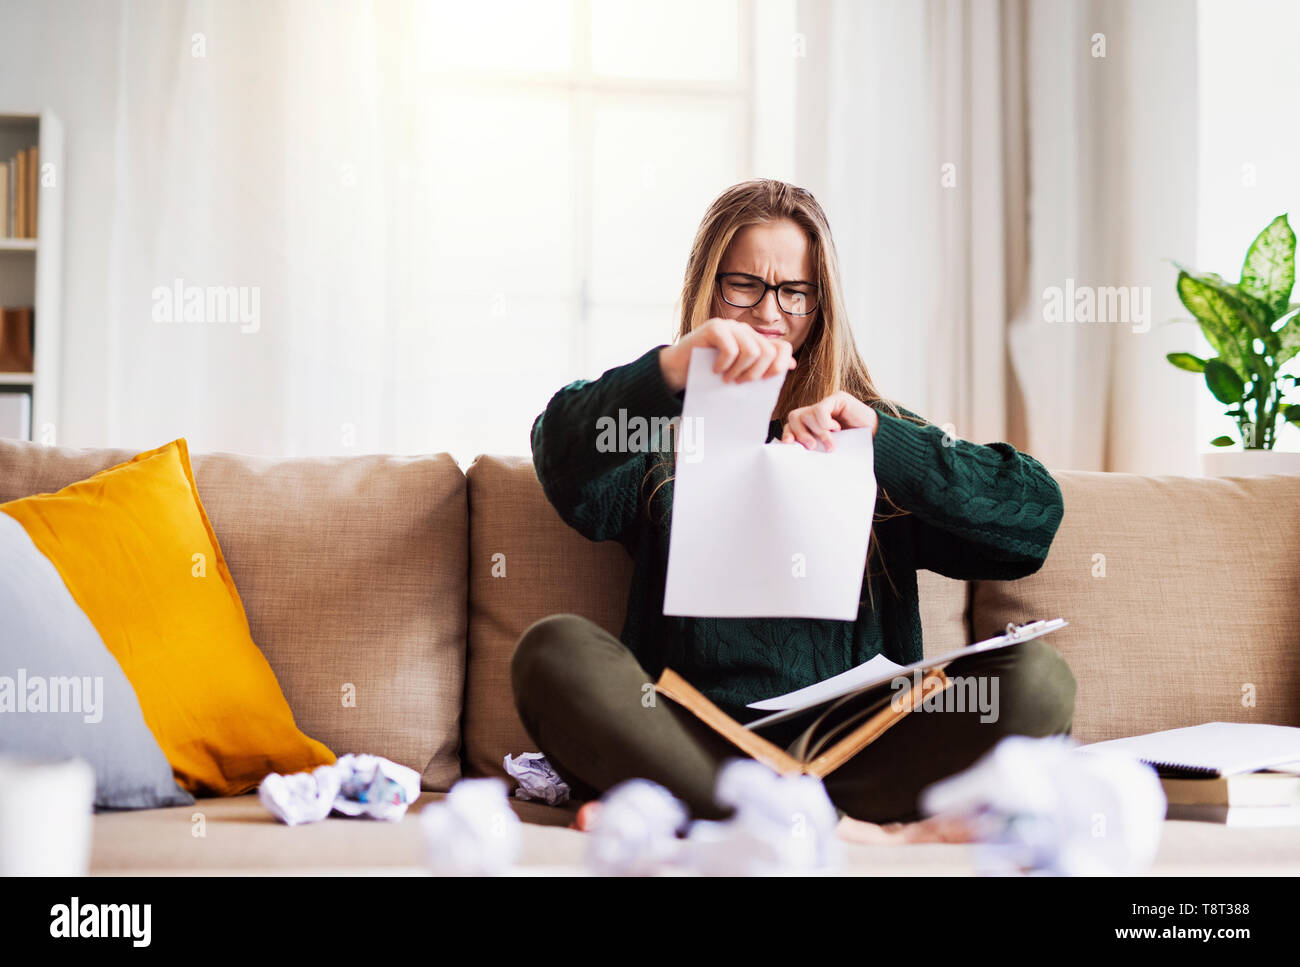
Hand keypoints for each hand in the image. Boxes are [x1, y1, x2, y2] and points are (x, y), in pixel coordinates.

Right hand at [658, 317, 796, 393]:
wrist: (678, 369)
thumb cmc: (709, 373)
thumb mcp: (739, 373)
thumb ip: (762, 368)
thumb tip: (792, 365)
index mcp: (754, 340)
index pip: (782, 347)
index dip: (780, 365)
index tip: (766, 380)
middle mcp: (745, 330)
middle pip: (768, 352)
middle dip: (757, 373)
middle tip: (740, 383)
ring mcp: (730, 326)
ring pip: (752, 350)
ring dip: (740, 371)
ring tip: (727, 379)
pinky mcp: (714, 327)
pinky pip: (731, 348)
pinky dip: (725, 364)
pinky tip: (716, 370)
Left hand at [779, 391, 878, 451]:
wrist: (878, 442)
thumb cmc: (854, 449)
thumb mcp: (827, 450)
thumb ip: (812, 447)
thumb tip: (792, 450)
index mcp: (812, 426)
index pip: (791, 426)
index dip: (788, 434)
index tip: (789, 444)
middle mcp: (817, 413)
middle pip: (794, 417)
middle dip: (799, 433)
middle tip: (812, 447)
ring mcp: (827, 405)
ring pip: (806, 414)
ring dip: (818, 432)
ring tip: (831, 444)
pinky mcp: (838, 399)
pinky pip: (820, 409)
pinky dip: (825, 422)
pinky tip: (837, 429)